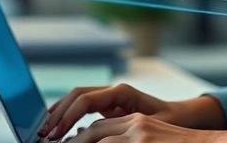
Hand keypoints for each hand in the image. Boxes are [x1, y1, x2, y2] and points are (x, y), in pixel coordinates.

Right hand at [40, 84, 177, 140]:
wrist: (184, 117)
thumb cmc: (171, 122)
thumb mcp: (147, 128)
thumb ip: (122, 130)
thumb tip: (94, 136)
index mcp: (122, 92)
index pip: (85, 99)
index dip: (67, 116)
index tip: (54, 135)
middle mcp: (114, 91)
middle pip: (77, 95)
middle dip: (58, 113)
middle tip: (43, 135)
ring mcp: (111, 98)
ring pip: (78, 99)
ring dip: (60, 113)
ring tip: (46, 132)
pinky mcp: (110, 107)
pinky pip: (85, 107)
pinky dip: (70, 116)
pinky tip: (59, 129)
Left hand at [69, 116, 226, 142]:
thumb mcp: (153, 138)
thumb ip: (129, 139)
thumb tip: (96, 140)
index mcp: (135, 122)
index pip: (95, 128)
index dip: (74, 139)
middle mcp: (134, 124)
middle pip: (91, 133)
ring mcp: (139, 134)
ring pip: (96, 139)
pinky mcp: (144, 141)